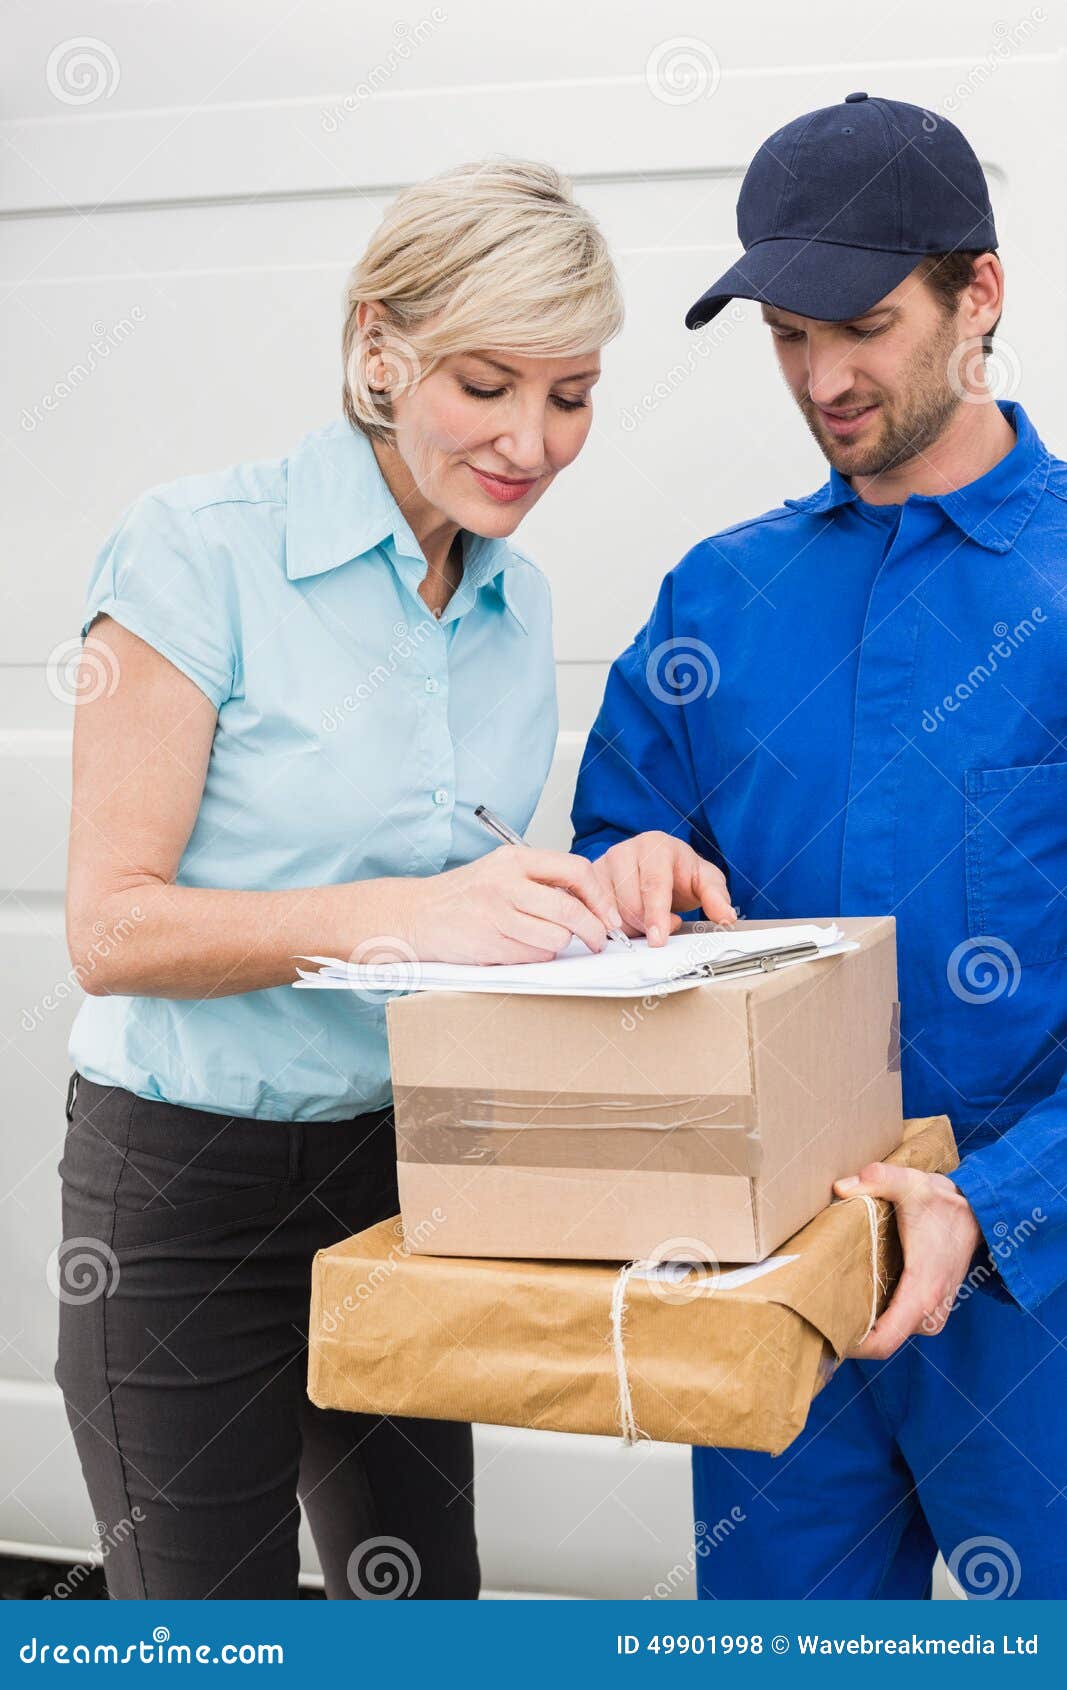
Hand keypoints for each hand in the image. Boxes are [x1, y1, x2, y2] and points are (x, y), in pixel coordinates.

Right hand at [406, 845, 625, 964]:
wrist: (416, 914)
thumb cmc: (464, 896)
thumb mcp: (503, 872)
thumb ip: (542, 881)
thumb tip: (593, 904)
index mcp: (515, 859)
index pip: (576, 870)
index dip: (601, 897)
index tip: (609, 915)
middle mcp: (506, 883)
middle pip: (571, 910)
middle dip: (593, 931)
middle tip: (598, 940)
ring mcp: (496, 914)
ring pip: (556, 939)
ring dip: (559, 946)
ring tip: (543, 940)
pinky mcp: (490, 943)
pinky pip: (534, 957)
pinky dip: (536, 957)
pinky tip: (518, 946)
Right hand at [591, 831, 735, 944]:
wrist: (658, 865)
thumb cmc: (681, 873)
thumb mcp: (705, 881)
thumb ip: (716, 897)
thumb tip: (726, 916)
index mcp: (656, 845)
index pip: (654, 884)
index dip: (656, 915)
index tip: (658, 939)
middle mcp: (626, 850)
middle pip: (629, 901)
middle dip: (645, 925)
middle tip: (660, 928)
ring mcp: (604, 863)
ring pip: (609, 910)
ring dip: (628, 926)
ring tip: (645, 920)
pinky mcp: (589, 879)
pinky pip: (594, 911)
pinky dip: (610, 924)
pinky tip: (624, 920)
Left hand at [833, 1163, 981, 1359]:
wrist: (979, 1215)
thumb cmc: (944, 1204)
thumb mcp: (911, 1184)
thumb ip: (878, 1179)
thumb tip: (841, 1188)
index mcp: (921, 1292)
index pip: (884, 1342)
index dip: (853, 1346)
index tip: (823, 1334)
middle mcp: (928, 1313)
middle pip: (880, 1343)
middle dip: (849, 1333)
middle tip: (815, 1313)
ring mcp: (931, 1316)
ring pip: (888, 1334)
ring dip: (862, 1324)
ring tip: (830, 1303)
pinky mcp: (929, 1311)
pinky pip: (896, 1326)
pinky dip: (876, 1318)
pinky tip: (853, 1298)